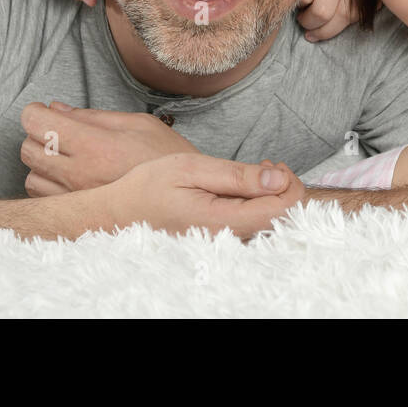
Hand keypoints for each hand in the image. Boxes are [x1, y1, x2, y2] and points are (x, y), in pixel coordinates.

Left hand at [20, 101, 198, 194]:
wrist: (184, 198)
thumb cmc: (165, 155)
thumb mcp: (137, 123)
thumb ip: (92, 116)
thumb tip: (56, 107)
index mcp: (96, 145)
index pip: (38, 124)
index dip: (34, 112)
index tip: (42, 111)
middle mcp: (80, 174)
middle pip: (28, 149)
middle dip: (37, 134)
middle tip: (57, 130)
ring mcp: (77, 197)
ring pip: (31, 176)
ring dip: (42, 162)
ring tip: (65, 155)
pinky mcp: (79, 214)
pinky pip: (44, 197)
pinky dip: (49, 183)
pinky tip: (69, 175)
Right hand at [96, 153, 304, 238]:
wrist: (119, 212)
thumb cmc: (149, 187)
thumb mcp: (192, 169)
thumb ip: (236, 176)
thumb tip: (277, 179)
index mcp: (222, 221)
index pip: (281, 210)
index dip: (289, 184)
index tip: (273, 164)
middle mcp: (227, 238)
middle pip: (280, 218)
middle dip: (282, 188)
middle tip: (264, 166)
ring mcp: (223, 242)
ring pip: (267, 223)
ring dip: (268, 195)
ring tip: (250, 175)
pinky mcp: (219, 239)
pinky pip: (250, 225)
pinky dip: (255, 204)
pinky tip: (239, 189)